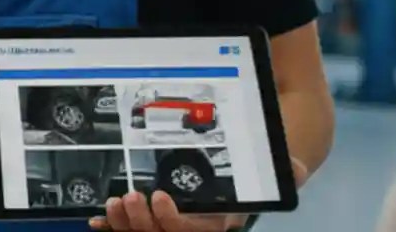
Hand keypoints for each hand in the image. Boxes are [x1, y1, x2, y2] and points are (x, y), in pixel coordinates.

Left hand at [90, 157, 308, 231]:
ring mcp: (169, 228)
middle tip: (131, 196)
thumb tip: (296, 169)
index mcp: (217, 224)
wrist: (237, 175)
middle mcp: (191, 231)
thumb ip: (284, 173)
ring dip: (125, 225)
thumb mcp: (268, 172)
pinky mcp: (151, 222)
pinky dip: (113, 228)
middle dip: (143, 222)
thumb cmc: (248, 176)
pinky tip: (99, 220)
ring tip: (115, 202)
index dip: (174, 220)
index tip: (160, 198)